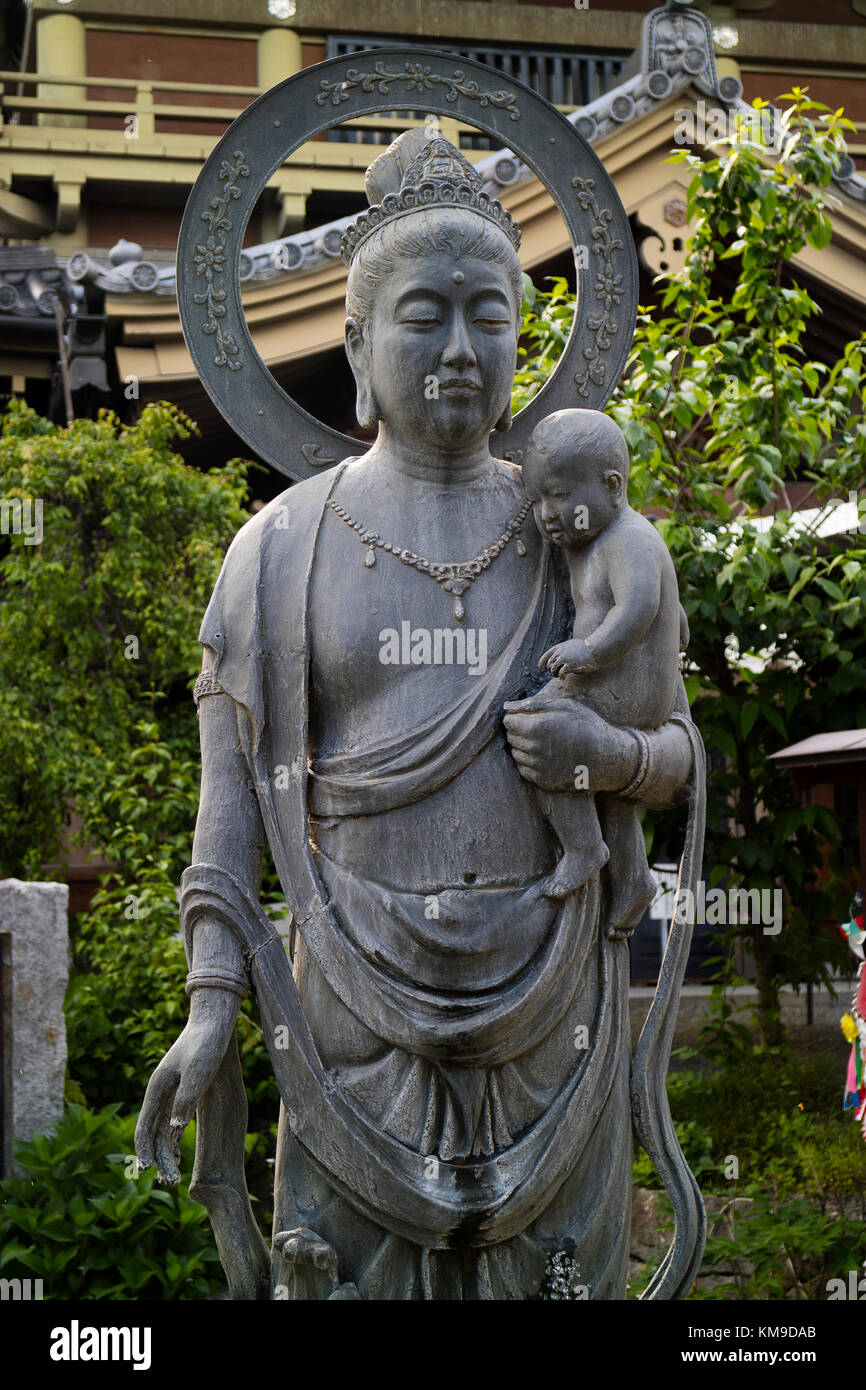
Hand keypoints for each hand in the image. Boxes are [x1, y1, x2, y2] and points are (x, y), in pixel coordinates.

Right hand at [135, 989, 239, 1184]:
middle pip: (153, 1133)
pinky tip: (179, 1155)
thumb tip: (174, 1128)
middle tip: (171, 1183)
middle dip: (159, 1159)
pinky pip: (171, 1122)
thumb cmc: (206, 1044)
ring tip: (174, 1178)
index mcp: (157, 1087)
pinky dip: (172, 1141)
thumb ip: (186, 1099)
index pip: (145, 1126)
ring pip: (161, 1130)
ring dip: (166, 1153)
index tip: (147, 1172)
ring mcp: (169, 1092)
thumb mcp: (198, 1072)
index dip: (145, 1150)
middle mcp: (159, 1092)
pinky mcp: (181, 1091)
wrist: (213, 1021)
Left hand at [503, 694, 638, 792]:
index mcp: (537, 727)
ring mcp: (537, 767)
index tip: (530, 716)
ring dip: (524, 746)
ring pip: (516, 754)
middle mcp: (534, 749)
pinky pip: (524, 769)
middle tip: (539, 728)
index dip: (517, 717)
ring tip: (544, 741)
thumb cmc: (586, 725)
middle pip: (510, 738)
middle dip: (520, 731)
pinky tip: (546, 754)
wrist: (606, 756)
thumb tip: (506, 706)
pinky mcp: (542, 780)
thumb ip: (532, 704)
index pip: (508, 721)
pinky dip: (530, 761)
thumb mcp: (563, 706)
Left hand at [539, 639, 596, 676]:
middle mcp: (560, 652)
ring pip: (553, 669)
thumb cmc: (586, 648)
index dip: (542, 661)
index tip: (539, 667)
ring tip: (559, 676)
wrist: (595, 649)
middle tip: (555, 674)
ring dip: (555, 674)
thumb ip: (564, 650)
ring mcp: (564, 658)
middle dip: (551, 670)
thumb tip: (559, 659)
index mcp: (560, 647)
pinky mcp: (569, 665)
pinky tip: (563, 678)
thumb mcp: (572, 645)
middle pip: (550, 663)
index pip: (547, 654)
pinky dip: (560, 676)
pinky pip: (560, 673)